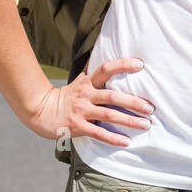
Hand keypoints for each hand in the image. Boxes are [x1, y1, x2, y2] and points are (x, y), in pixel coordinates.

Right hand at [29, 57, 154, 146]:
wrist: (40, 111)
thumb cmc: (66, 95)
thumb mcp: (79, 80)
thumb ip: (92, 69)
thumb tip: (103, 49)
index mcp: (88, 82)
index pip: (106, 69)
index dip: (123, 65)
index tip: (140, 64)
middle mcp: (86, 95)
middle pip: (112, 96)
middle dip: (133, 102)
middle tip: (150, 107)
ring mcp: (82, 111)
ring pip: (109, 116)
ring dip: (129, 121)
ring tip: (146, 124)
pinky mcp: (78, 127)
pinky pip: (99, 133)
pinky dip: (113, 138)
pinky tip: (127, 141)